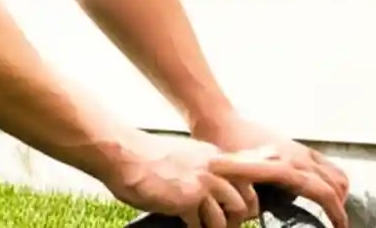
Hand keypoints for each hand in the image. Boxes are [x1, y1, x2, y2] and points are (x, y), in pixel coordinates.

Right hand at [105, 131, 260, 227]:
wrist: (124, 155)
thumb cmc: (146, 156)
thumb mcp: (183, 155)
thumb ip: (201, 167)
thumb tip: (210, 187)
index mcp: (213, 156)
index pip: (248, 175)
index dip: (251, 196)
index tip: (251, 209)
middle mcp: (213, 168)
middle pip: (245, 199)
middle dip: (238, 217)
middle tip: (227, 224)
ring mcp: (202, 183)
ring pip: (227, 216)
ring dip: (217, 227)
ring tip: (205, 227)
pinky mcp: (188, 199)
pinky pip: (202, 225)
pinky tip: (186, 225)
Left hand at [191, 112, 349, 227]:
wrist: (223, 123)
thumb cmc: (224, 151)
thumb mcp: (236, 180)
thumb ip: (251, 200)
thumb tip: (255, 214)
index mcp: (284, 168)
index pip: (323, 193)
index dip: (336, 214)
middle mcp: (297, 158)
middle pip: (333, 187)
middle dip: (340, 210)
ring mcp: (301, 151)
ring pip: (336, 175)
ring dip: (340, 195)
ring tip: (334, 214)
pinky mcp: (300, 147)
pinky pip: (328, 165)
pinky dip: (335, 181)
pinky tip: (327, 193)